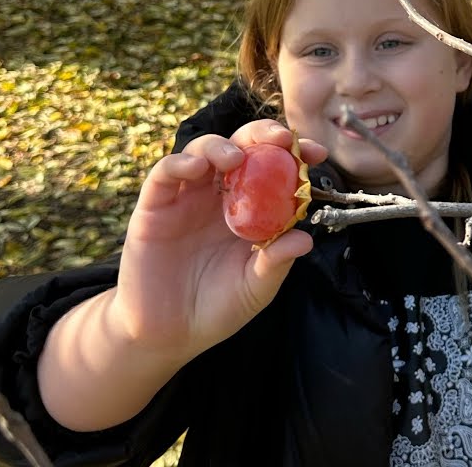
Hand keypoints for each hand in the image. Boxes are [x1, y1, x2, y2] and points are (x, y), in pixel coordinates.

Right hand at [110, 120, 326, 358]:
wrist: (169, 335)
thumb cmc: (218, 308)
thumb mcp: (256, 288)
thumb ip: (276, 263)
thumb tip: (305, 239)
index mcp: (250, 209)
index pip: (275, 169)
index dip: (295, 155)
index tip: (317, 152)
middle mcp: (219, 196)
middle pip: (240, 147)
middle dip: (261, 135)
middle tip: (280, 140)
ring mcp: (186, 199)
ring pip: (202, 151)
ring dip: (220, 146)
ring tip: (235, 158)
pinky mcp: (154, 208)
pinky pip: (164, 174)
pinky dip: (179, 163)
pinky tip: (196, 168)